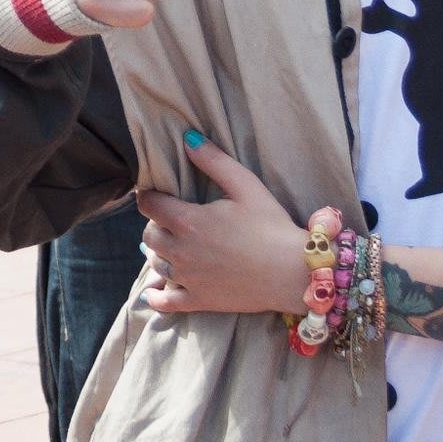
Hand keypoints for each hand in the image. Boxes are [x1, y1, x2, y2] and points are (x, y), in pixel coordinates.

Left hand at [135, 137, 308, 317]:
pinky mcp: (199, 301)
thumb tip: (187, 138)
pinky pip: (165, 303)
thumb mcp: (246, 186)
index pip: (149, 205)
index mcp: (188, 221)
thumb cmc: (271, 226)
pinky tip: (154, 291)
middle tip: (170, 220)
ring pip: (155, 264)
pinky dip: (155, 296)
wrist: (293, 272)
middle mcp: (181, 251)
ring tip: (171, 247)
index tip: (157, 194)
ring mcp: (188, 279)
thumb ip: (214, 161)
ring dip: (158, 253)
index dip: (150, 196)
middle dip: (156, 224)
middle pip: (149, 235)